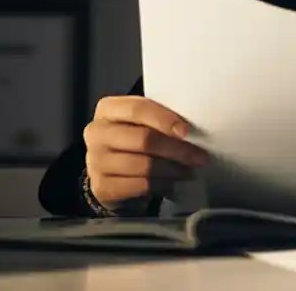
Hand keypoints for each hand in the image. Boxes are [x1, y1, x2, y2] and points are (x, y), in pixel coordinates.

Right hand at [83, 96, 210, 213]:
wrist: (112, 173)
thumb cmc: (133, 141)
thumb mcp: (141, 123)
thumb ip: (158, 120)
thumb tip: (189, 130)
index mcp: (107, 109)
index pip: (138, 108)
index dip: (164, 119)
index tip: (187, 131)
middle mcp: (96, 133)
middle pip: (143, 139)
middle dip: (177, 149)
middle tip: (200, 157)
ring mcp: (95, 161)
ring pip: (144, 166)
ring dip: (173, 169)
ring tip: (189, 170)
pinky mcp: (102, 187)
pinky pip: (140, 186)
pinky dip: (161, 185)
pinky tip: (172, 183)